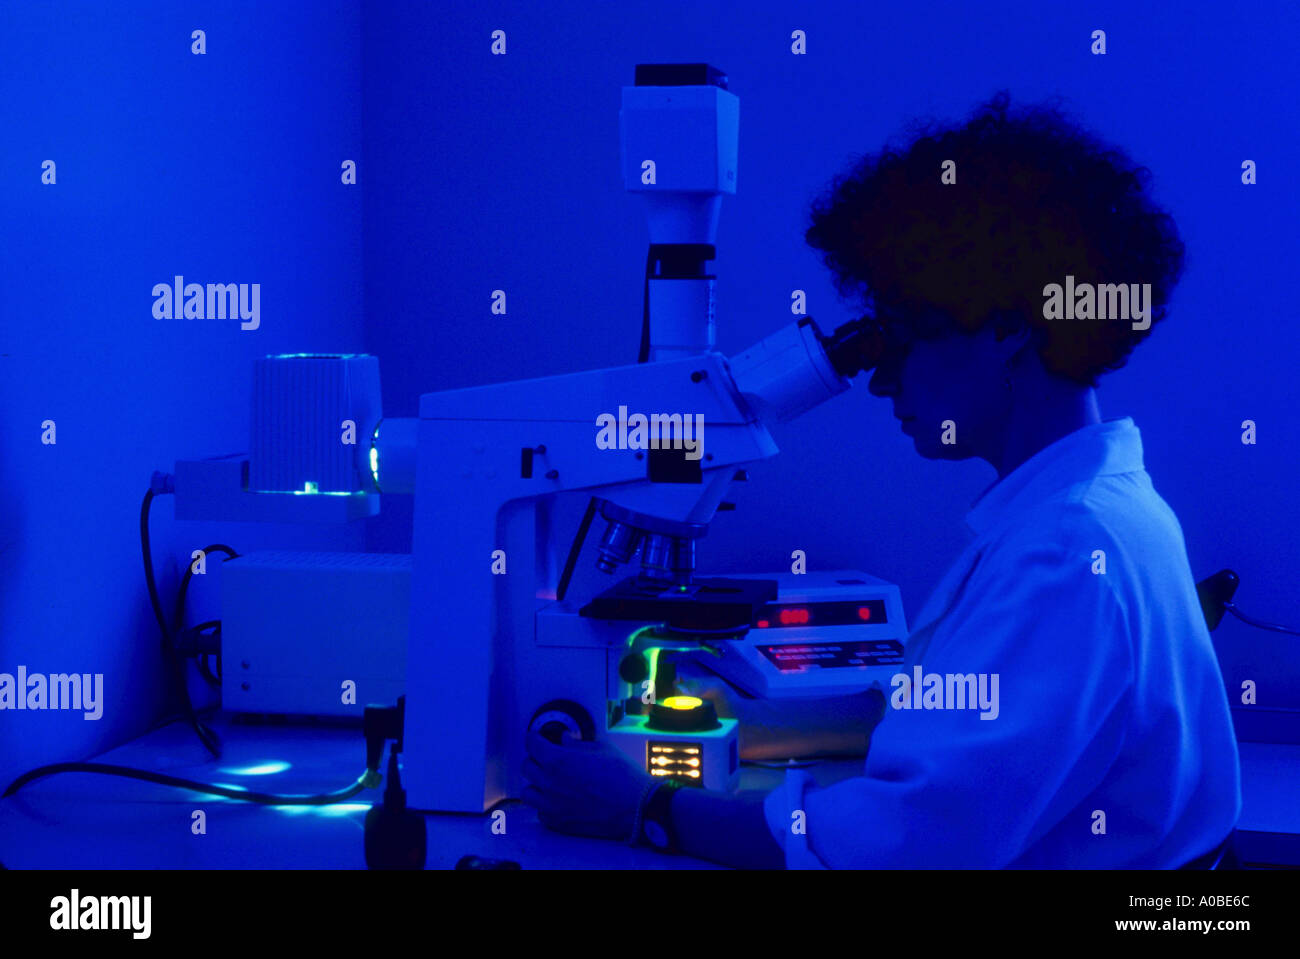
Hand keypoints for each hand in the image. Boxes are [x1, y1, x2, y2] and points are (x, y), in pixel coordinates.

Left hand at [521, 729, 654, 839]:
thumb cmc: (623, 777)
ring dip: (536, 783)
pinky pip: (540, 812)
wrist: (636, 807)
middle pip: (526, 766)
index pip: (531, 743)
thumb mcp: (602, 748)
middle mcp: (550, 783)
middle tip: (547, 758)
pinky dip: (545, 805)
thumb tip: (566, 740)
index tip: (538, 738)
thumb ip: (577, 744)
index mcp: (558, 760)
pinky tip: (558, 800)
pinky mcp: (559, 823)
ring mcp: (552, 805)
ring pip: (528, 792)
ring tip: (549, 780)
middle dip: (535, 758)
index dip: (535, 738)